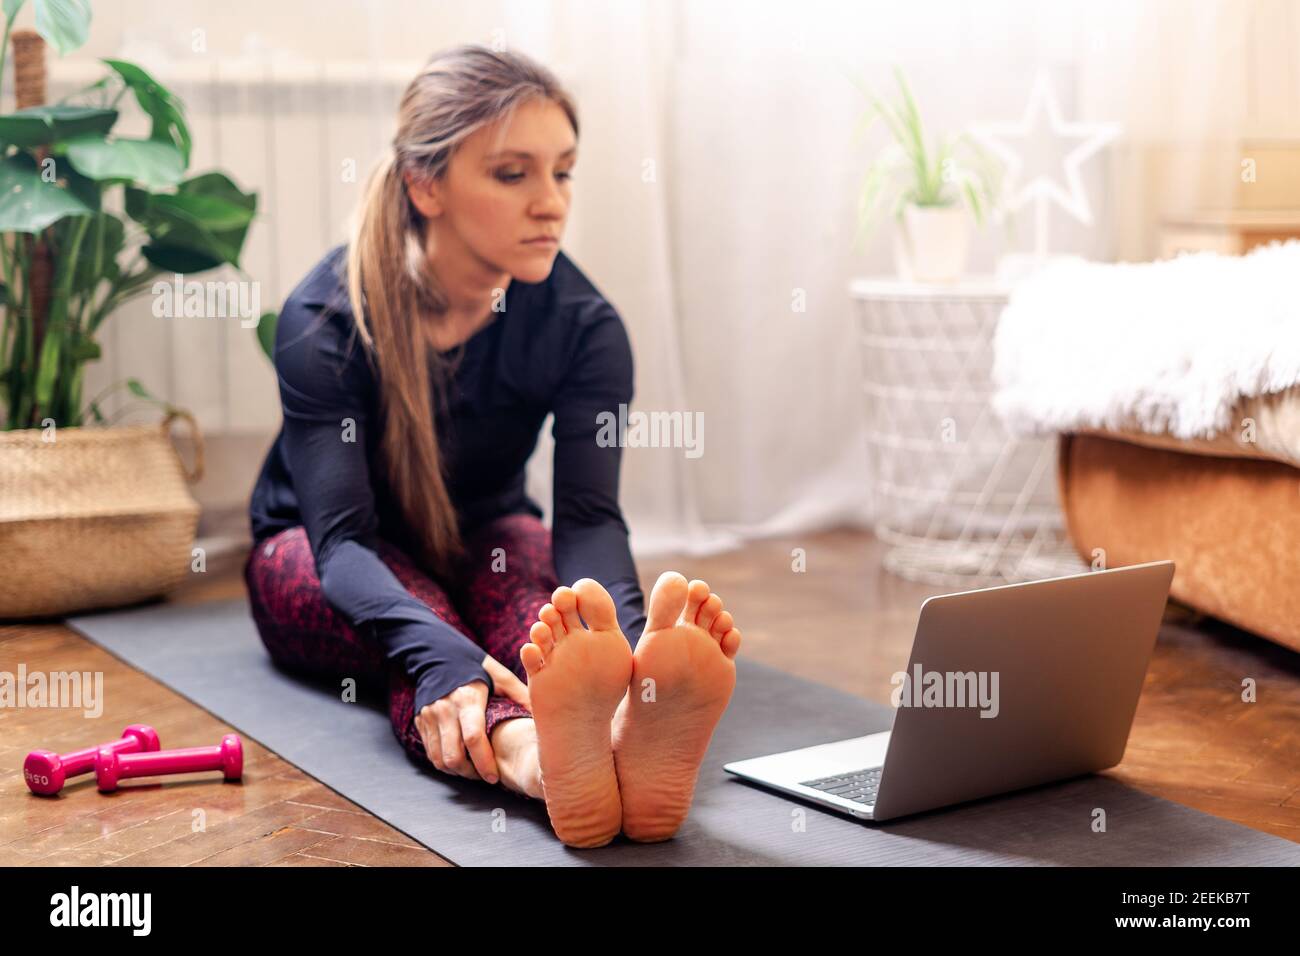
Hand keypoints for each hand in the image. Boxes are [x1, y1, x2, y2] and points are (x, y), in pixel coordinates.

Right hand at [414, 654, 531, 784]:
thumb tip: (544, 716)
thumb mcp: (500, 675)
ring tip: (474, 770)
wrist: (439, 655)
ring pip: (439, 759)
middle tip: (486, 776)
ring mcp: (430, 716)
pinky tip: (460, 760)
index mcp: (468, 699)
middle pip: (452, 756)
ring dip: (456, 771)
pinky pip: (430, 752)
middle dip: (470, 773)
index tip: (494, 777)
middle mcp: (445, 709)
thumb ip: (519, 695)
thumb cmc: (477, 668)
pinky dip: (444, 763)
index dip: (484, 762)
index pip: (473, 738)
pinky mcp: (421, 722)